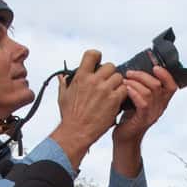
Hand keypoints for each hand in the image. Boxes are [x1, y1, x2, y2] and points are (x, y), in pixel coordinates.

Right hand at [51, 50, 125, 167]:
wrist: (76, 132)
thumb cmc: (69, 116)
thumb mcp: (63, 96)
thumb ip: (64, 83)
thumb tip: (62, 77)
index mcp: (81, 77)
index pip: (92, 55)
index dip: (97, 56)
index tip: (98, 62)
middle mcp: (94, 81)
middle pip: (110, 66)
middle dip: (110, 73)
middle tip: (107, 82)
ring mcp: (105, 90)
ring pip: (119, 77)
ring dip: (117, 84)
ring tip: (112, 92)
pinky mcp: (114, 100)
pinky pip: (124, 90)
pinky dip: (122, 94)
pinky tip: (117, 100)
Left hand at [112, 66, 177, 144]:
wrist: (125, 137)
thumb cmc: (129, 116)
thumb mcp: (138, 99)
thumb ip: (141, 87)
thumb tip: (134, 69)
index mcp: (161, 101)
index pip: (172, 86)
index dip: (166, 75)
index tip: (155, 67)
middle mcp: (160, 107)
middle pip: (158, 85)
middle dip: (142, 75)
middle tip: (129, 73)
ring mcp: (152, 114)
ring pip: (149, 92)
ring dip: (135, 83)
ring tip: (124, 80)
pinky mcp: (143, 119)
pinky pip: (143, 103)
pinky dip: (134, 93)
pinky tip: (126, 89)